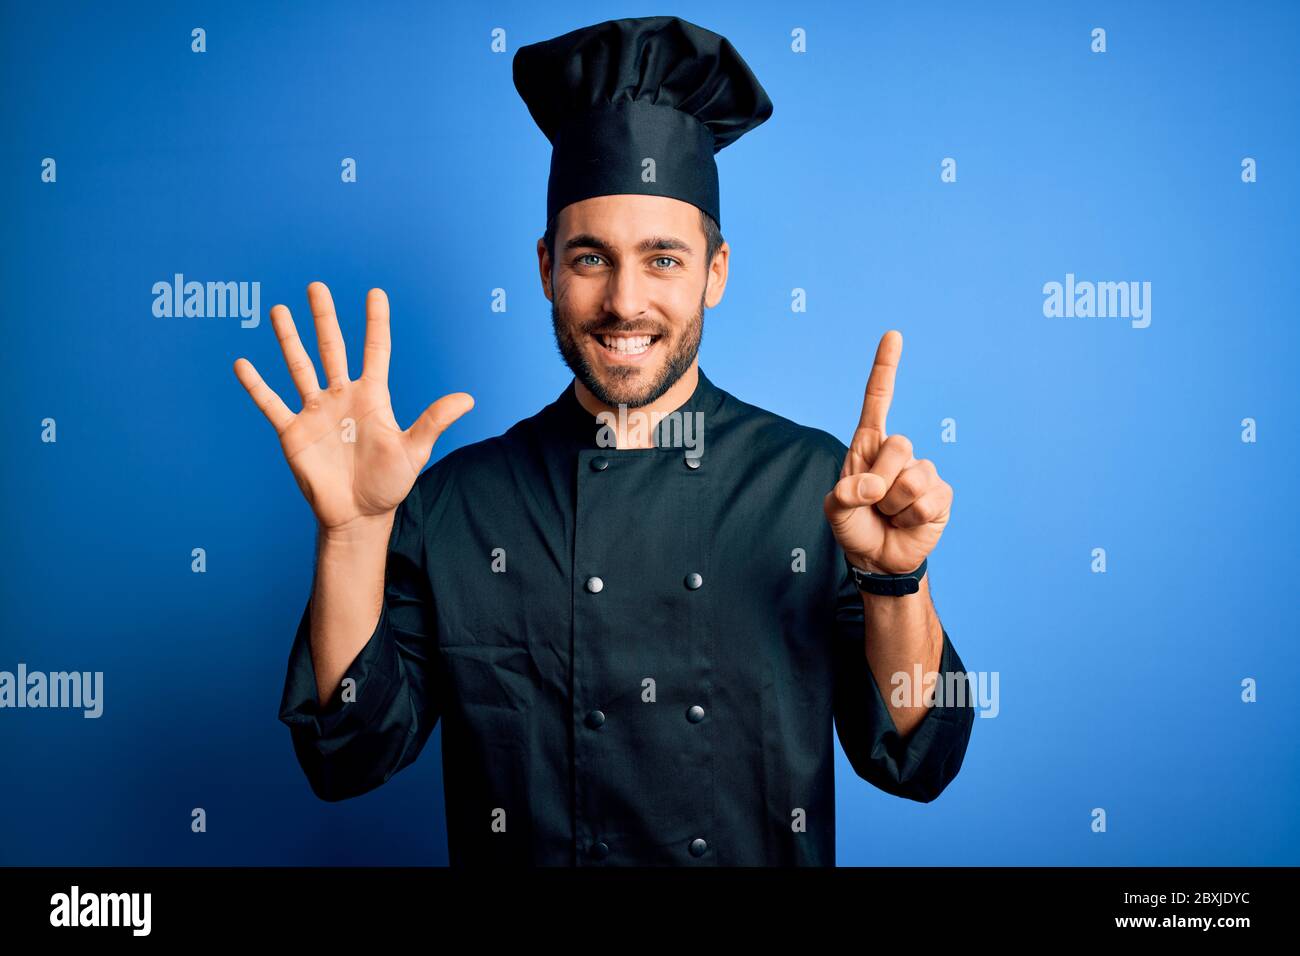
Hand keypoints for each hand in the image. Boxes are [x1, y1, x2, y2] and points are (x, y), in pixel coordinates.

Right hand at [234, 282, 473, 532]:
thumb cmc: (388, 484)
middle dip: (324, 318)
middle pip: (332, 349)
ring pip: (300, 367)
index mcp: (373, 398)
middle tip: (316, 286)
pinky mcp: (293, 433)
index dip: (376, 323)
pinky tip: (242, 363)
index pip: (375, 351)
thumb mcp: (414, 451)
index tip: (375, 293)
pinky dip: (257, 385)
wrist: (359, 515)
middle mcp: (342, 398)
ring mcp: (316, 413)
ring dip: (289, 339)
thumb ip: (434, 421)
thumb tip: (468, 399)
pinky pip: (272, 404)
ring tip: (278, 310)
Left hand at [823, 330, 951, 574]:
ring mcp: (923, 472)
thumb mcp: (835, 511)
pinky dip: (912, 518)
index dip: (885, 369)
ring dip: (894, 506)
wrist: (879, 559)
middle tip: (873, 503)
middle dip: (880, 480)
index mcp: (869, 447)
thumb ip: (843, 496)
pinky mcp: (941, 496)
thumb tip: (872, 487)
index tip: (893, 336)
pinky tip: (907, 523)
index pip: (878, 401)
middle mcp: (898, 454)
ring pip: (913, 478)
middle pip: (899, 445)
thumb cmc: (856, 526)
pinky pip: (927, 501)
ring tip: (888, 515)